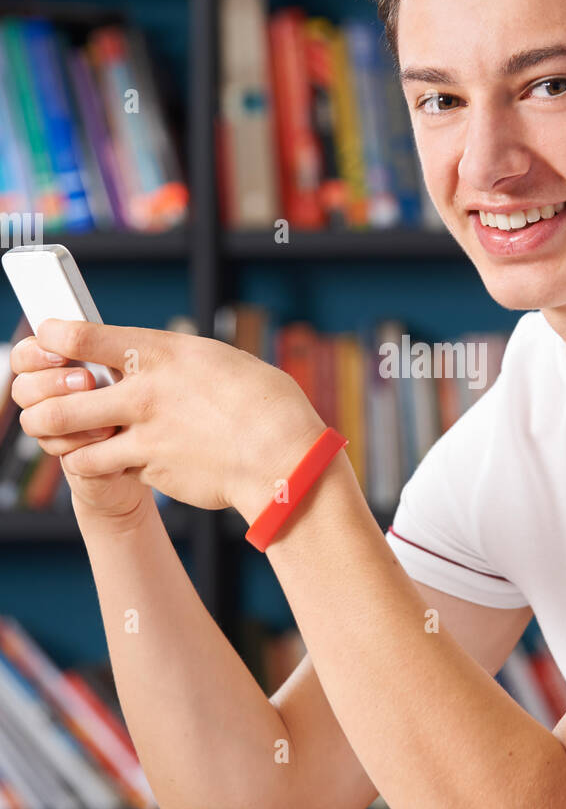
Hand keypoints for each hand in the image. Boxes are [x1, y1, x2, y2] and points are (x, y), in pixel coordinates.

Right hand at [8, 335, 149, 521]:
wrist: (177, 442)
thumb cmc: (156, 391)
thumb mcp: (137, 362)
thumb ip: (107, 347)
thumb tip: (83, 332)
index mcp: (60, 367)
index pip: (26, 356)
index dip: (35, 354)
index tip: (61, 353)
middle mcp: (54, 400)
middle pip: (24, 389)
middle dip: (52, 383)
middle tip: (88, 381)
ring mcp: (62, 434)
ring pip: (41, 426)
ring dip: (74, 422)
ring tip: (111, 421)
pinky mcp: (78, 464)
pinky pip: (69, 460)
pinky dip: (93, 452)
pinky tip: (117, 444)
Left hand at [11, 319, 326, 517]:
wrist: (283, 458)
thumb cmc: (266, 404)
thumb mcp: (220, 362)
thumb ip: (178, 363)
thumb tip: (157, 363)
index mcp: (163, 353)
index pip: (84, 337)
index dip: (54, 337)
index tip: (47, 338)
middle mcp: (145, 393)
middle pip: (61, 399)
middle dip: (41, 403)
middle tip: (39, 405)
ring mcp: (145, 436)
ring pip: (75, 445)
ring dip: (65, 444)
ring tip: (69, 442)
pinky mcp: (152, 472)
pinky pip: (111, 470)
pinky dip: (107, 469)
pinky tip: (117, 464)